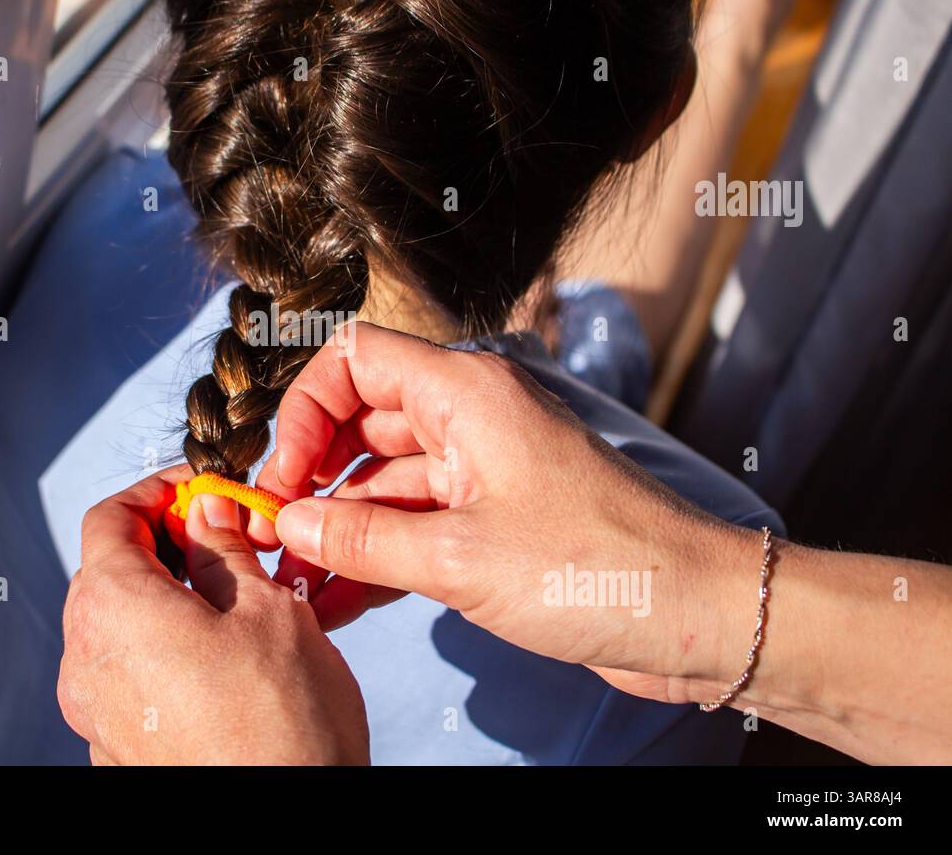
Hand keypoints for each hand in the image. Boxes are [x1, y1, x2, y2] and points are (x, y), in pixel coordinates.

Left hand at [58, 466, 368, 764]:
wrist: (283, 834)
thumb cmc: (281, 726)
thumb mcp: (267, 610)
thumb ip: (226, 550)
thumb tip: (207, 511)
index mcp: (111, 607)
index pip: (109, 518)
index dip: (158, 492)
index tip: (205, 490)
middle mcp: (86, 660)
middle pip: (108, 571)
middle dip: (167, 544)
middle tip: (232, 541)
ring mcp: (95, 713)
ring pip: (121, 627)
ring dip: (170, 598)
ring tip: (239, 601)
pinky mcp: (117, 752)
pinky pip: (130, 677)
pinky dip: (166, 650)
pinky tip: (225, 660)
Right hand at [257, 323, 765, 702]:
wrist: (699, 616)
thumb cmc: (600, 567)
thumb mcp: (461, 558)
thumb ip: (362, 539)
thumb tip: (288, 524)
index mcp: (467, 393)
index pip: (355, 358)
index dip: (305, 410)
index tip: (282, 479)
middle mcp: (472, 418)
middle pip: (362, 421)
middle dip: (311, 477)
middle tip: (275, 536)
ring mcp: (485, 470)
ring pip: (385, 481)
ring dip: (339, 527)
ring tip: (294, 582)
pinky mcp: (497, 520)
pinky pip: (417, 524)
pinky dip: (377, 555)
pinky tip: (337, 598)